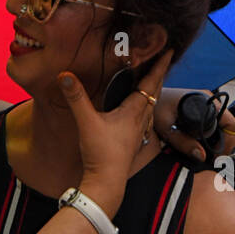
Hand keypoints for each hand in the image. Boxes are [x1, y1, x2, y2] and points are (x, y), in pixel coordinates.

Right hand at [62, 48, 172, 216]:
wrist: (107, 182)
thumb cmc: (101, 152)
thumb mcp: (86, 122)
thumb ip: (76, 97)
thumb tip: (65, 75)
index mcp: (134, 111)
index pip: (150, 83)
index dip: (159, 66)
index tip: (169, 51)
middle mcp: (141, 120)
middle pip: (154, 92)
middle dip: (159, 74)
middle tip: (163, 60)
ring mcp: (138, 132)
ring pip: (151, 106)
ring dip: (153, 91)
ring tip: (153, 81)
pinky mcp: (133, 142)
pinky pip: (145, 119)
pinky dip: (146, 108)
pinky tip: (140, 112)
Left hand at [157, 103, 234, 162]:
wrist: (146, 97)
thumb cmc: (155, 108)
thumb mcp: (166, 127)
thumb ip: (183, 142)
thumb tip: (202, 156)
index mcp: (206, 100)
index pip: (230, 123)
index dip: (228, 143)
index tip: (217, 157)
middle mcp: (210, 99)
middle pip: (228, 126)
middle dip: (223, 144)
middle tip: (212, 159)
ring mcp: (207, 103)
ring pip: (221, 126)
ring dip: (217, 141)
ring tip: (206, 155)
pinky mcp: (202, 108)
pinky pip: (214, 124)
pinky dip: (211, 136)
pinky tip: (201, 146)